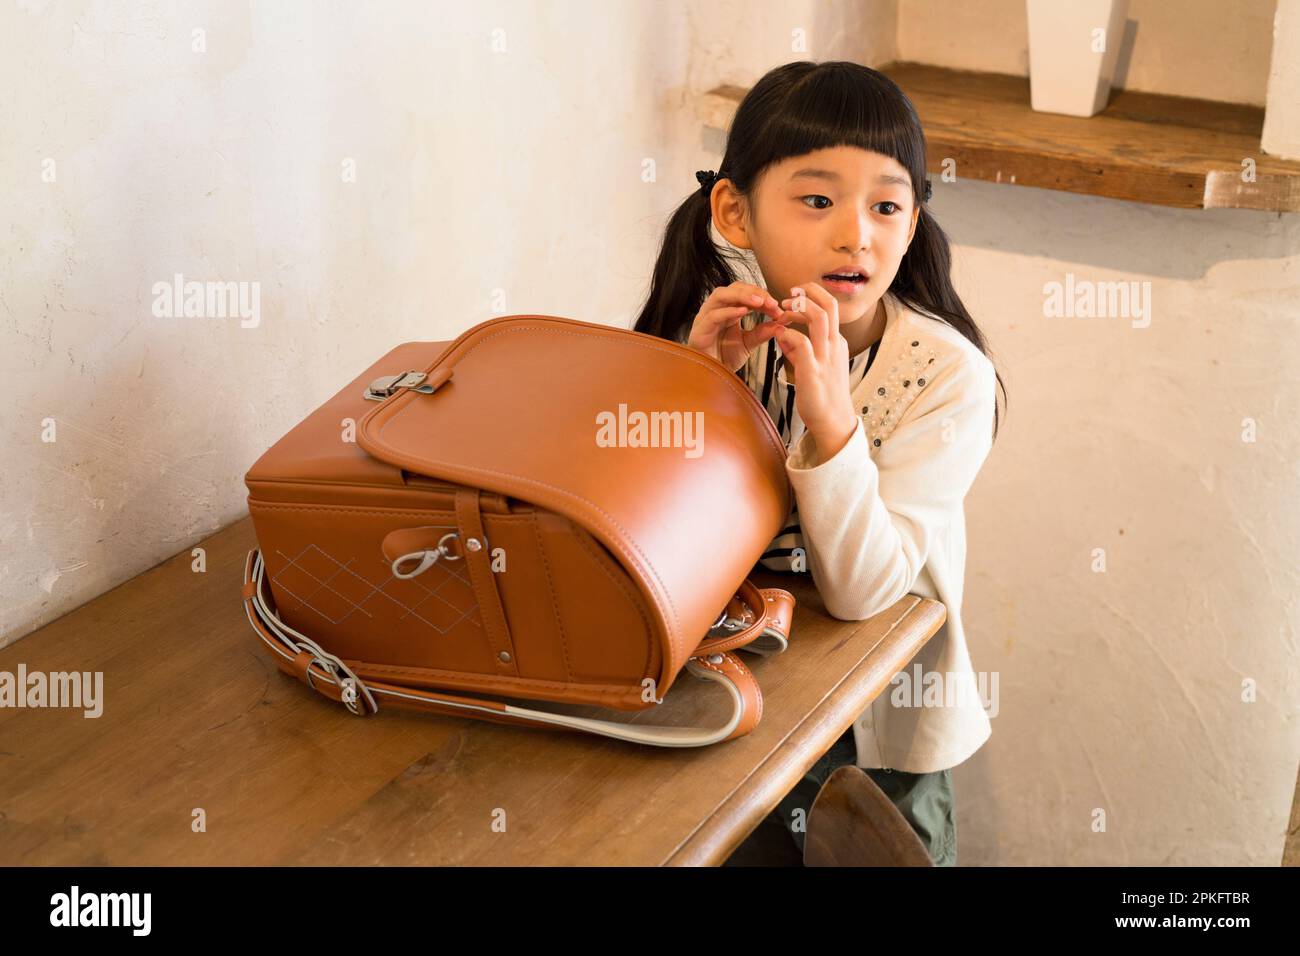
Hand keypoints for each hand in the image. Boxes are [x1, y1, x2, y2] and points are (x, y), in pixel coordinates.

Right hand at [687, 281, 789, 371]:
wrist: (710, 378)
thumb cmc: (724, 358)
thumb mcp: (748, 343)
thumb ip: (762, 332)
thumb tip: (781, 323)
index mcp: (727, 310)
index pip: (745, 293)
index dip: (762, 296)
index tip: (777, 307)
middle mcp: (716, 309)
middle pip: (733, 288)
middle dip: (753, 292)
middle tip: (771, 301)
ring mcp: (705, 317)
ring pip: (721, 295)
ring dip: (741, 295)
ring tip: (759, 302)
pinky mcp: (699, 330)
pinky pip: (713, 315)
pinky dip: (729, 311)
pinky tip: (743, 312)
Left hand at [770, 282, 858, 459]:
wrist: (832, 422)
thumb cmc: (822, 395)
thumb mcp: (812, 365)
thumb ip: (797, 348)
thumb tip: (782, 333)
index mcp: (835, 342)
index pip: (830, 307)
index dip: (811, 296)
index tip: (794, 297)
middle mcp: (834, 345)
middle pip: (829, 305)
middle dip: (808, 292)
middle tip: (788, 295)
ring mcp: (826, 357)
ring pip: (819, 318)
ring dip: (799, 308)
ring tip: (782, 310)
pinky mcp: (813, 371)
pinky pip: (802, 343)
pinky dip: (788, 335)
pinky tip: (778, 335)